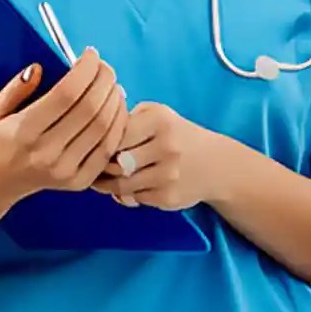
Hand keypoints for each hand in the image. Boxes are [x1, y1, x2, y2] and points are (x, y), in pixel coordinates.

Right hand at [0, 47, 130, 198]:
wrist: (1, 179)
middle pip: (90, 109)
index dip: (85, 70)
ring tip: (113, 84)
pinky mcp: (80, 181)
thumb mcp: (0, 109)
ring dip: (115, 99)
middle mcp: (46, 153)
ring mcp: (65, 170)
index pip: (66, 94)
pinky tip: (116, 106)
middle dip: (104, 80)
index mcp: (24, 132)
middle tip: (105, 67)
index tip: (91, 54)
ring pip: (104, 127)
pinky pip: (109, 147)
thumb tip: (38, 69)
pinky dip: (119, 123)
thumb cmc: (5, 137)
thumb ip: (17, 87)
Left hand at [92, 102, 226, 210]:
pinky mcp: (168, 197)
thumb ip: (126, 118)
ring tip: (103, 179)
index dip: (101, 142)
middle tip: (95, 166)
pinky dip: (126, 195)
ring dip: (108, 185)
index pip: (115, 134)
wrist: (216, 164)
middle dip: (103, 166)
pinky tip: (127, 187)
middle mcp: (166, 146)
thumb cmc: (176, 135)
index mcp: (160, 121)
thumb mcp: (157, 113)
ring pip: (121, 185)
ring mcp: (168, 174)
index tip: (95, 146)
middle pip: (115, 162)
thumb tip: (94, 138)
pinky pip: (133, 198)